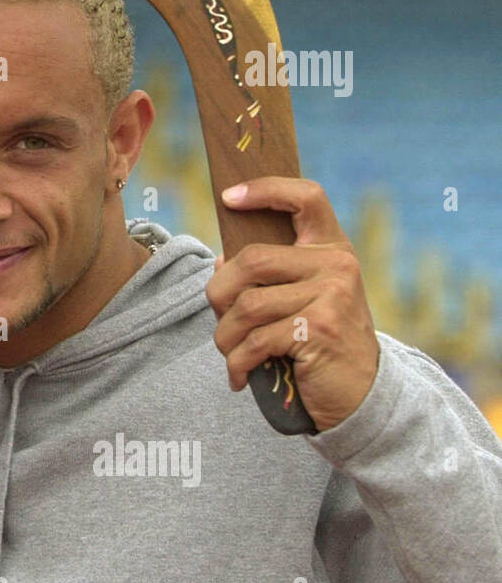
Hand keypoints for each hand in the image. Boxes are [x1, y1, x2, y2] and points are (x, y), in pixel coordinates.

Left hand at [206, 177, 379, 430]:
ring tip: (231, 354)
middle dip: (219, 294)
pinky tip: (239, 377)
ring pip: (246, 305)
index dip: (266, 189)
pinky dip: (237, 363)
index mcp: (332, 248)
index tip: (228, 197)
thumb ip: (268, 276)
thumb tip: (220, 260)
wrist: (362, 394)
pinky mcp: (320, 329)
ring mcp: (332, 295)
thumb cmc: (320, 342)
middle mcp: (337, 264)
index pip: (306, 198)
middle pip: (250, 260)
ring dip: (225, 336)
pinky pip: (256, 341)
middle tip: (220, 320)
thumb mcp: (302, 300)